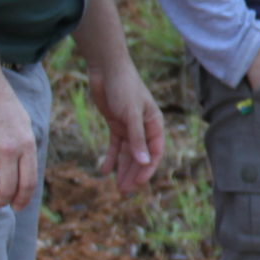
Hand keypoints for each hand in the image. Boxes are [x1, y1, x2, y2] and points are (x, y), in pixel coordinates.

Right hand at [0, 72, 38, 209]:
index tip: (16, 206)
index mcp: (26, 144)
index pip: (27, 183)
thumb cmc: (1, 104)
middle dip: (0, 202)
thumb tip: (23, 175)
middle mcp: (9, 149)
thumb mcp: (24, 124)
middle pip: (7, 189)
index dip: (22, 200)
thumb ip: (25, 149)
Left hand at [89, 63, 164, 194]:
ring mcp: (129, 126)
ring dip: (123, 169)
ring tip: (117, 187)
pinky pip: (115, 145)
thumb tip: (144, 162)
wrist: (107, 69)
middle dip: (133, 173)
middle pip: (140, 156)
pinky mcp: (116, 123)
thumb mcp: (131, 114)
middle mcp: (144, 127)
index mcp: (154, 124)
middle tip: (124, 191)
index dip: (147, 169)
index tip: (138, 184)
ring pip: (128, 153)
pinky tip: (104, 170)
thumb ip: (137, 139)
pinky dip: (111, 157)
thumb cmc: (124, 87)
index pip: (155, 152)